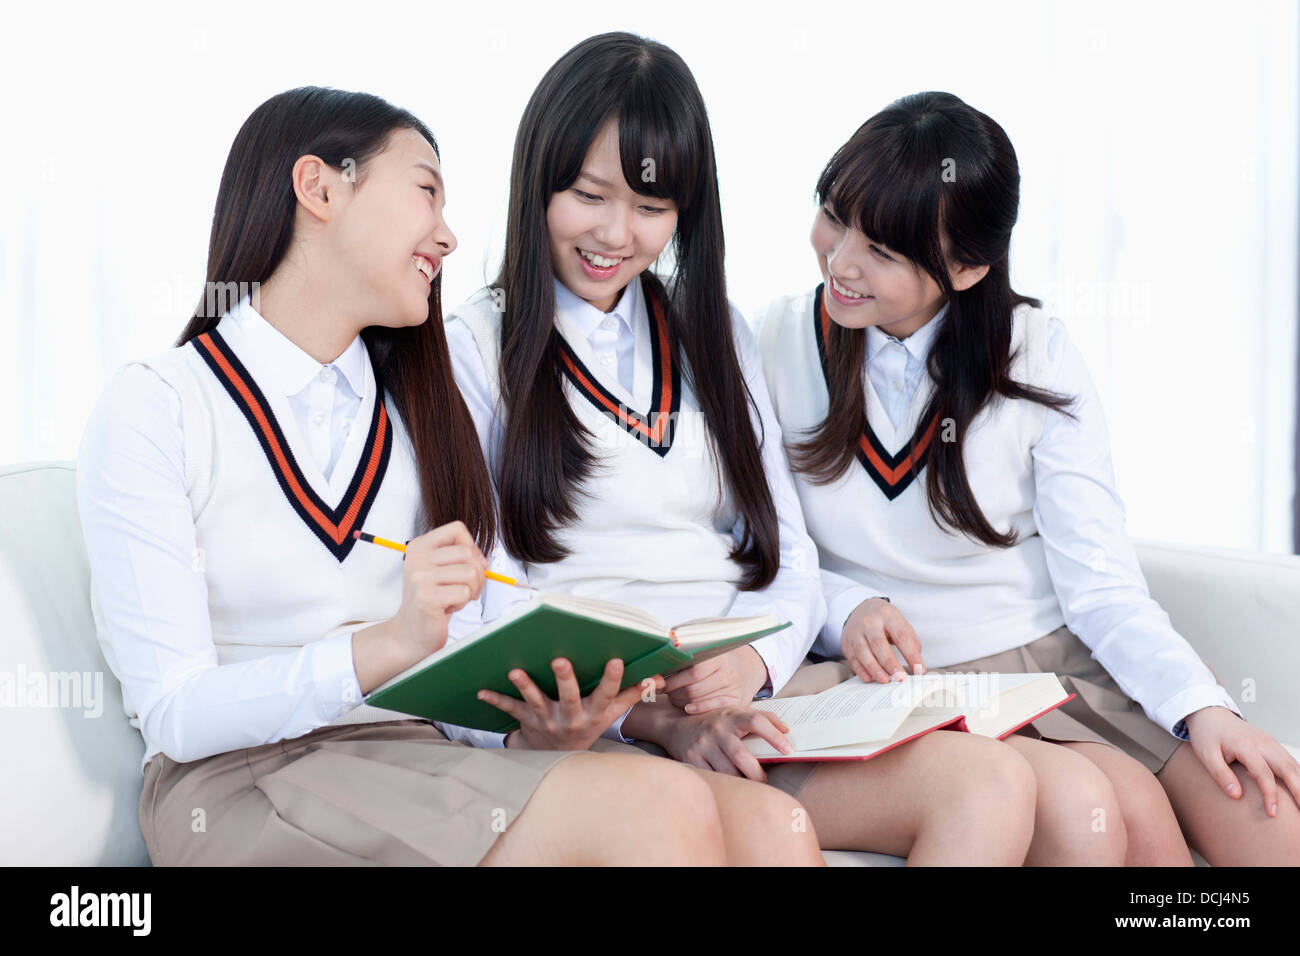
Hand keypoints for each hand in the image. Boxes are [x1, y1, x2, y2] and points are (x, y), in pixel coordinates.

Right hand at [388, 521, 486, 660]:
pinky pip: (464, 593)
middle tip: (469, 588)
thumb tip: (484, 560)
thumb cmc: (431, 600)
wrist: (411, 632)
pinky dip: (463, 603)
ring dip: (471, 590)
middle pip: (468, 553)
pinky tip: (448, 608)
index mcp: (419, 547)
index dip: (472, 547)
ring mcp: (420, 578)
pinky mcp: (427, 598)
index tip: (470, 564)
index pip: (457, 529)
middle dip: (478, 573)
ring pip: (470, 573)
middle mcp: (417, 559)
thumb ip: (459, 557)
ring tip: (455, 598)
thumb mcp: (440, 571)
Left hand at [478, 658, 662, 750]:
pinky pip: (510, 710)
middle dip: (565, 678)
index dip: (613, 679)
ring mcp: (548, 720)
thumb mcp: (611, 715)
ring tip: (515, 671)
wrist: (558, 757)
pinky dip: (496, 699)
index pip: (608, 695)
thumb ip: (632, 695)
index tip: (616, 659)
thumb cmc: (587, 726)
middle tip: (560, 660)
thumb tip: (658, 678)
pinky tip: (481, 690)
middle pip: (570, 697)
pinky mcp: (527, 722)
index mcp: (594, 713)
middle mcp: (572, 717)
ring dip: (526, 685)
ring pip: (537, 701)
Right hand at [663, 705, 793, 781]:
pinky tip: (730, 786)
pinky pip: (712, 777)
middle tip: (764, 781)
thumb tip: (787, 730)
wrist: (676, 725)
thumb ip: (763, 718)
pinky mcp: (691, 758)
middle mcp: (717, 729)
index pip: (756, 721)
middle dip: (756, 773)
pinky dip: (724, 784)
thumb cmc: (715, 721)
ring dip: (740, 782)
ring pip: (727, 771)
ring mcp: (703, 744)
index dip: (774, 735)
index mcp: (732, 715)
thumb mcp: (736, 712)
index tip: (788, 750)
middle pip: (741, 755)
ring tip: (748, 786)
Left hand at [664, 646, 769, 714]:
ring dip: (680, 701)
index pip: (693, 672)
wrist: (744, 666)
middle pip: (693, 689)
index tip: (660, 681)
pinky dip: (698, 709)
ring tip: (673, 696)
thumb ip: (683, 642)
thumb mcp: (702, 642)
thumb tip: (663, 644)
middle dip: (673, 692)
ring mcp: (733, 688)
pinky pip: (713, 708)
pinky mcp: (735, 701)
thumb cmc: (715, 654)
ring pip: (699, 700)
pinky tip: (687, 708)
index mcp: (718, 656)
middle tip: (664, 690)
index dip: (673, 680)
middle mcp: (728, 672)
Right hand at [840, 597, 924, 683]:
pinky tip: (869, 678)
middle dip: (890, 662)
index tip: (920, 670)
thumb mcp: (899, 623)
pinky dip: (860, 670)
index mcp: (887, 615)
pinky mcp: (846, 642)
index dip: (911, 655)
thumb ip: (910, 640)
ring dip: (874, 668)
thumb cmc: (884, 621)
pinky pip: (852, 658)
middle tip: (900, 677)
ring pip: (863, 651)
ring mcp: (855, 632)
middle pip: (879, 643)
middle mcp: (869, 622)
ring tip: (885, 680)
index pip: (901, 636)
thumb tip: (916, 663)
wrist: (860, 609)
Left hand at [1184, 706, 1299, 816]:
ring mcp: (1270, 742)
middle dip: (1299, 791)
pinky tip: (1299, 789)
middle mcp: (1262, 742)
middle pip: (1288, 768)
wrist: (1210, 713)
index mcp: (1245, 745)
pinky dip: (1298, 776)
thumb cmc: (1206, 735)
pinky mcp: (1272, 744)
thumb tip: (1236, 795)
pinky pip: (1290, 761)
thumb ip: (1220, 774)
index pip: (1263, 773)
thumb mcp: (1205, 754)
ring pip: (1293, 764)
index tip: (1272, 813)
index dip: (1270, 795)